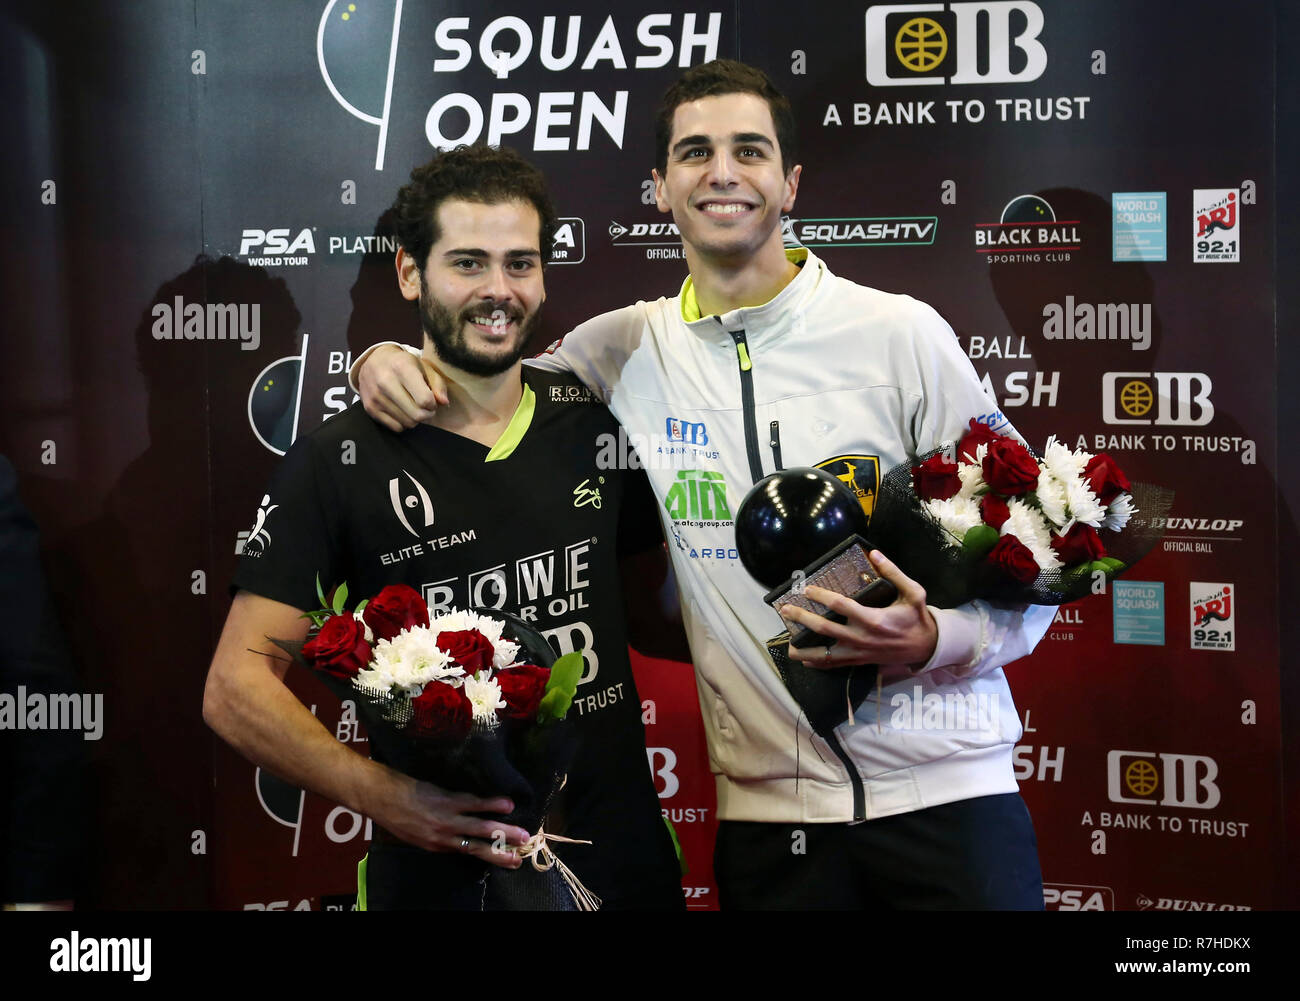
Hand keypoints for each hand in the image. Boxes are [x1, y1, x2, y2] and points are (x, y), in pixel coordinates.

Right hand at [358, 345, 448, 430]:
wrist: (373, 362)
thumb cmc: (403, 364)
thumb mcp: (423, 367)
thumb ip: (438, 384)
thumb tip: (443, 403)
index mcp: (402, 368)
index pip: (424, 399)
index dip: (433, 404)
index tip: (432, 400)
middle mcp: (385, 382)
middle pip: (417, 415)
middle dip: (427, 414)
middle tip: (426, 407)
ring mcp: (375, 397)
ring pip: (407, 423)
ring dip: (415, 418)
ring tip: (413, 406)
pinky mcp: (370, 408)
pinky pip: (396, 427)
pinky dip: (403, 423)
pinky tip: (402, 410)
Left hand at [370, 771, 530, 868]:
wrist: (380, 797)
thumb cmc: (393, 815)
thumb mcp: (413, 835)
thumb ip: (435, 838)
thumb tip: (455, 837)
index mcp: (435, 846)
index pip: (468, 853)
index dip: (490, 856)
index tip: (508, 860)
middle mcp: (443, 837)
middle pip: (478, 846)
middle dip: (501, 851)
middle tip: (521, 856)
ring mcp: (447, 819)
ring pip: (480, 827)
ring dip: (503, 830)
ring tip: (522, 834)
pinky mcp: (447, 800)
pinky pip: (473, 804)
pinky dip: (491, 804)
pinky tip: (507, 804)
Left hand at [780, 551, 937, 669]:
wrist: (925, 647)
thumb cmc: (916, 618)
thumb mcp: (914, 592)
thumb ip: (894, 572)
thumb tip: (875, 553)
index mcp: (873, 619)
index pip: (840, 606)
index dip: (821, 596)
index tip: (806, 588)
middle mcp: (861, 638)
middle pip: (824, 629)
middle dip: (802, 618)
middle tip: (785, 610)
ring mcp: (858, 653)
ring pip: (824, 654)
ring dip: (804, 650)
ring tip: (788, 644)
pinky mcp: (859, 662)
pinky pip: (834, 665)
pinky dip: (817, 663)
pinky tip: (804, 659)